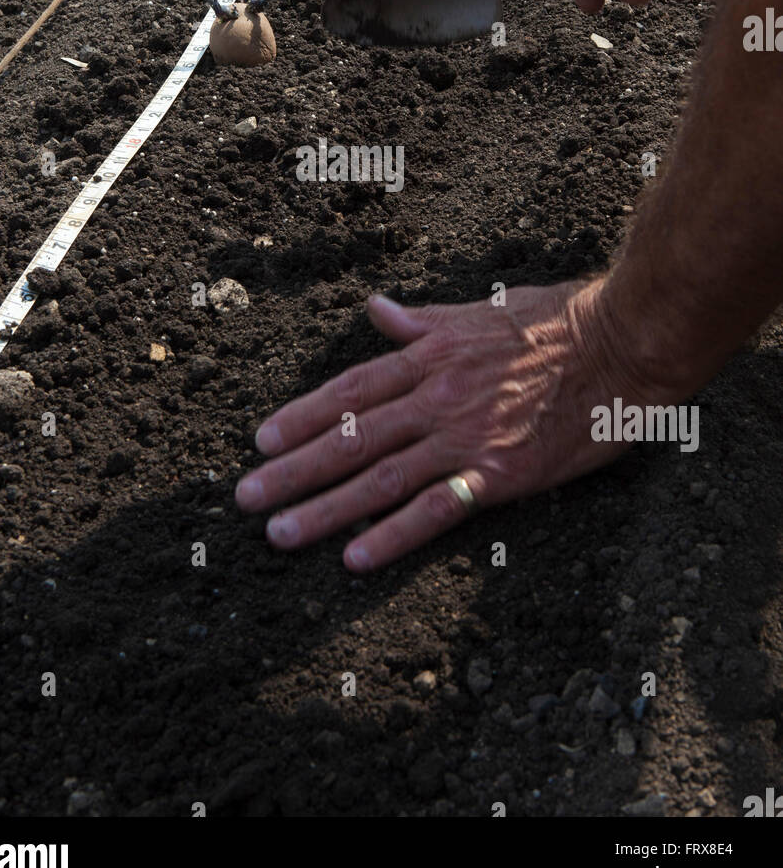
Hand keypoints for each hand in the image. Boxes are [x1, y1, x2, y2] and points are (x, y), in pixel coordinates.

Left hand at [235, 282, 663, 571]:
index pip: (351, 389)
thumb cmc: (556, 322)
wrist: (622, 345)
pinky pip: (436, 509)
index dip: (302, 416)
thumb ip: (421, 321)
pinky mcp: (499, 473)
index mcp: (431, 355)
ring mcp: (465, 437)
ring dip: (325, 507)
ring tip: (280, 533)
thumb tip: (375, 309)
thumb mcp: (479, 310)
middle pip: (351, 436)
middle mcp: (437, 396)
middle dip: (293, 469)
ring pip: (380, 476)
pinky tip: (356, 557)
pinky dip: (393, 535)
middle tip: (246, 497)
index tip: (261, 440)